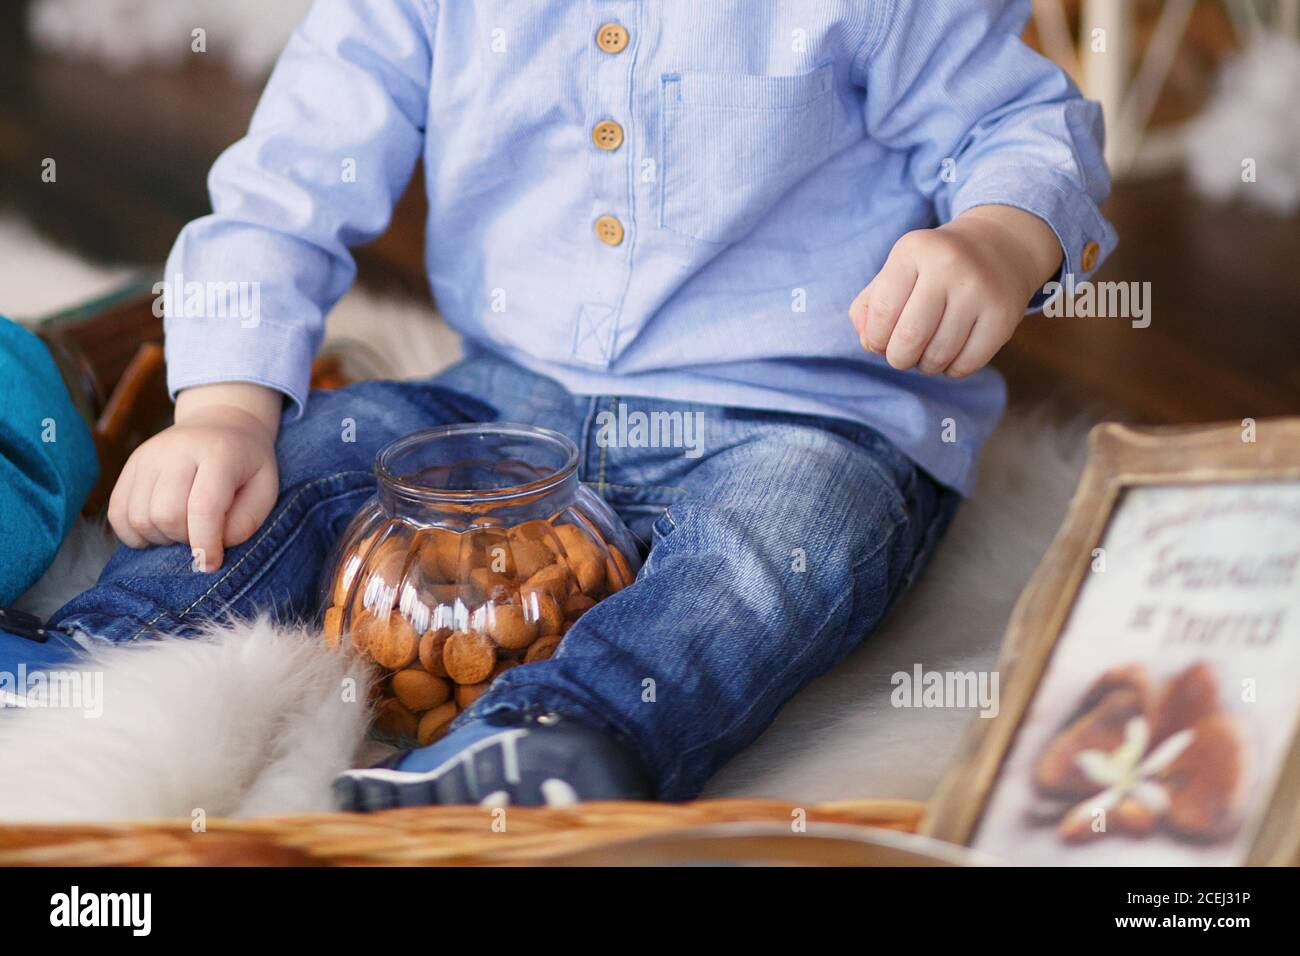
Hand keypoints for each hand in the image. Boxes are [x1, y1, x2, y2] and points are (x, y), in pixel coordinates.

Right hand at [108, 383, 282, 571]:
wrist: (222, 423)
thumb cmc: (247, 465)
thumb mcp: (265, 489)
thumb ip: (245, 522)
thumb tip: (210, 548)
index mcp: (219, 452)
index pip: (203, 507)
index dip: (205, 543)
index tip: (210, 564)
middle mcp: (177, 449)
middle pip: (166, 515)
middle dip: (184, 539)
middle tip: (202, 534)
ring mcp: (147, 455)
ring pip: (138, 518)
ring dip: (161, 537)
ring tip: (183, 528)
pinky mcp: (129, 465)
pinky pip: (117, 514)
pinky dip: (135, 533)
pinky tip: (159, 529)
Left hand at [849, 205, 1061, 377]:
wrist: (998, 248)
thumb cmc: (932, 270)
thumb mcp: (896, 272)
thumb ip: (867, 308)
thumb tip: (870, 344)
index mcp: (914, 249)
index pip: (882, 312)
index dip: (876, 338)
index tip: (881, 341)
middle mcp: (949, 265)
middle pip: (910, 338)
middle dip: (898, 358)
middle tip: (902, 355)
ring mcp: (980, 290)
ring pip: (939, 355)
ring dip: (925, 366)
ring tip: (926, 353)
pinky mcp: (1004, 314)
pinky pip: (967, 364)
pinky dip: (951, 370)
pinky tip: (951, 355)